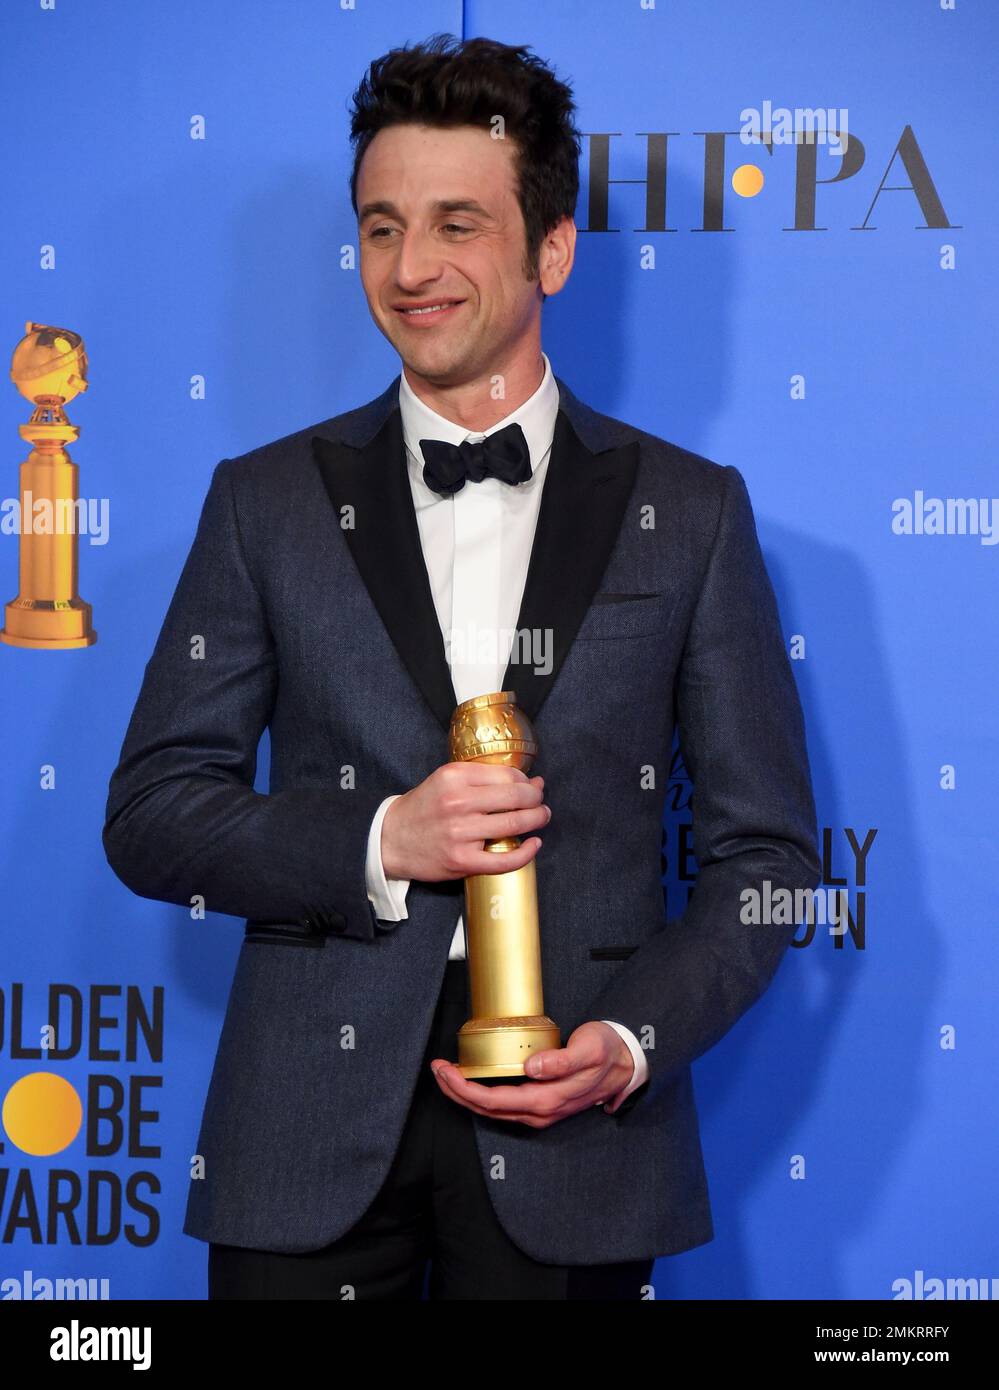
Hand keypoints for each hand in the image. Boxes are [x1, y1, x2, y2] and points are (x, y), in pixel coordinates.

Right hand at [381, 762, 549, 882]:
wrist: (390, 839)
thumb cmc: (423, 808)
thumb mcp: (445, 781)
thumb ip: (483, 778)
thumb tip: (530, 781)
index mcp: (454, 777)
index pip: (506, 775)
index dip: (526, 782)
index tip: (531, 787)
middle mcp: (458, 802)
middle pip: (516, 797)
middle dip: (537, 799)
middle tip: (541, 803)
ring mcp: (460, 833)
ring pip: (515, 824)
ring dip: (537, 820)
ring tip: (541, 818)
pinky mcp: (462, 860)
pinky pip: (505, 860)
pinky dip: (527, 853)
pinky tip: (534, 845)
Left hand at [430, 1022, 635, 1125]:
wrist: (625, 1065)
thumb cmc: (607, 1053)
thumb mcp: (588, 1050)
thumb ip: (561, 1061)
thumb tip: (533, 1068)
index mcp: (546, 1100)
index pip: (493, 1100)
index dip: (464, 1088)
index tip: (446, 1070)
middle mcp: (540, 1112)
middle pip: (486, 1109)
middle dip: (456, 1091)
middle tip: (437, 1069)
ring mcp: (540, 1111)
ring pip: (492, 1110)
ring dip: (466, 1094)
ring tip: (447, 1074)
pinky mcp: (540, 1104)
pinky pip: (503, 1105)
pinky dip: (481, 1095)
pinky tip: (473, 1081)